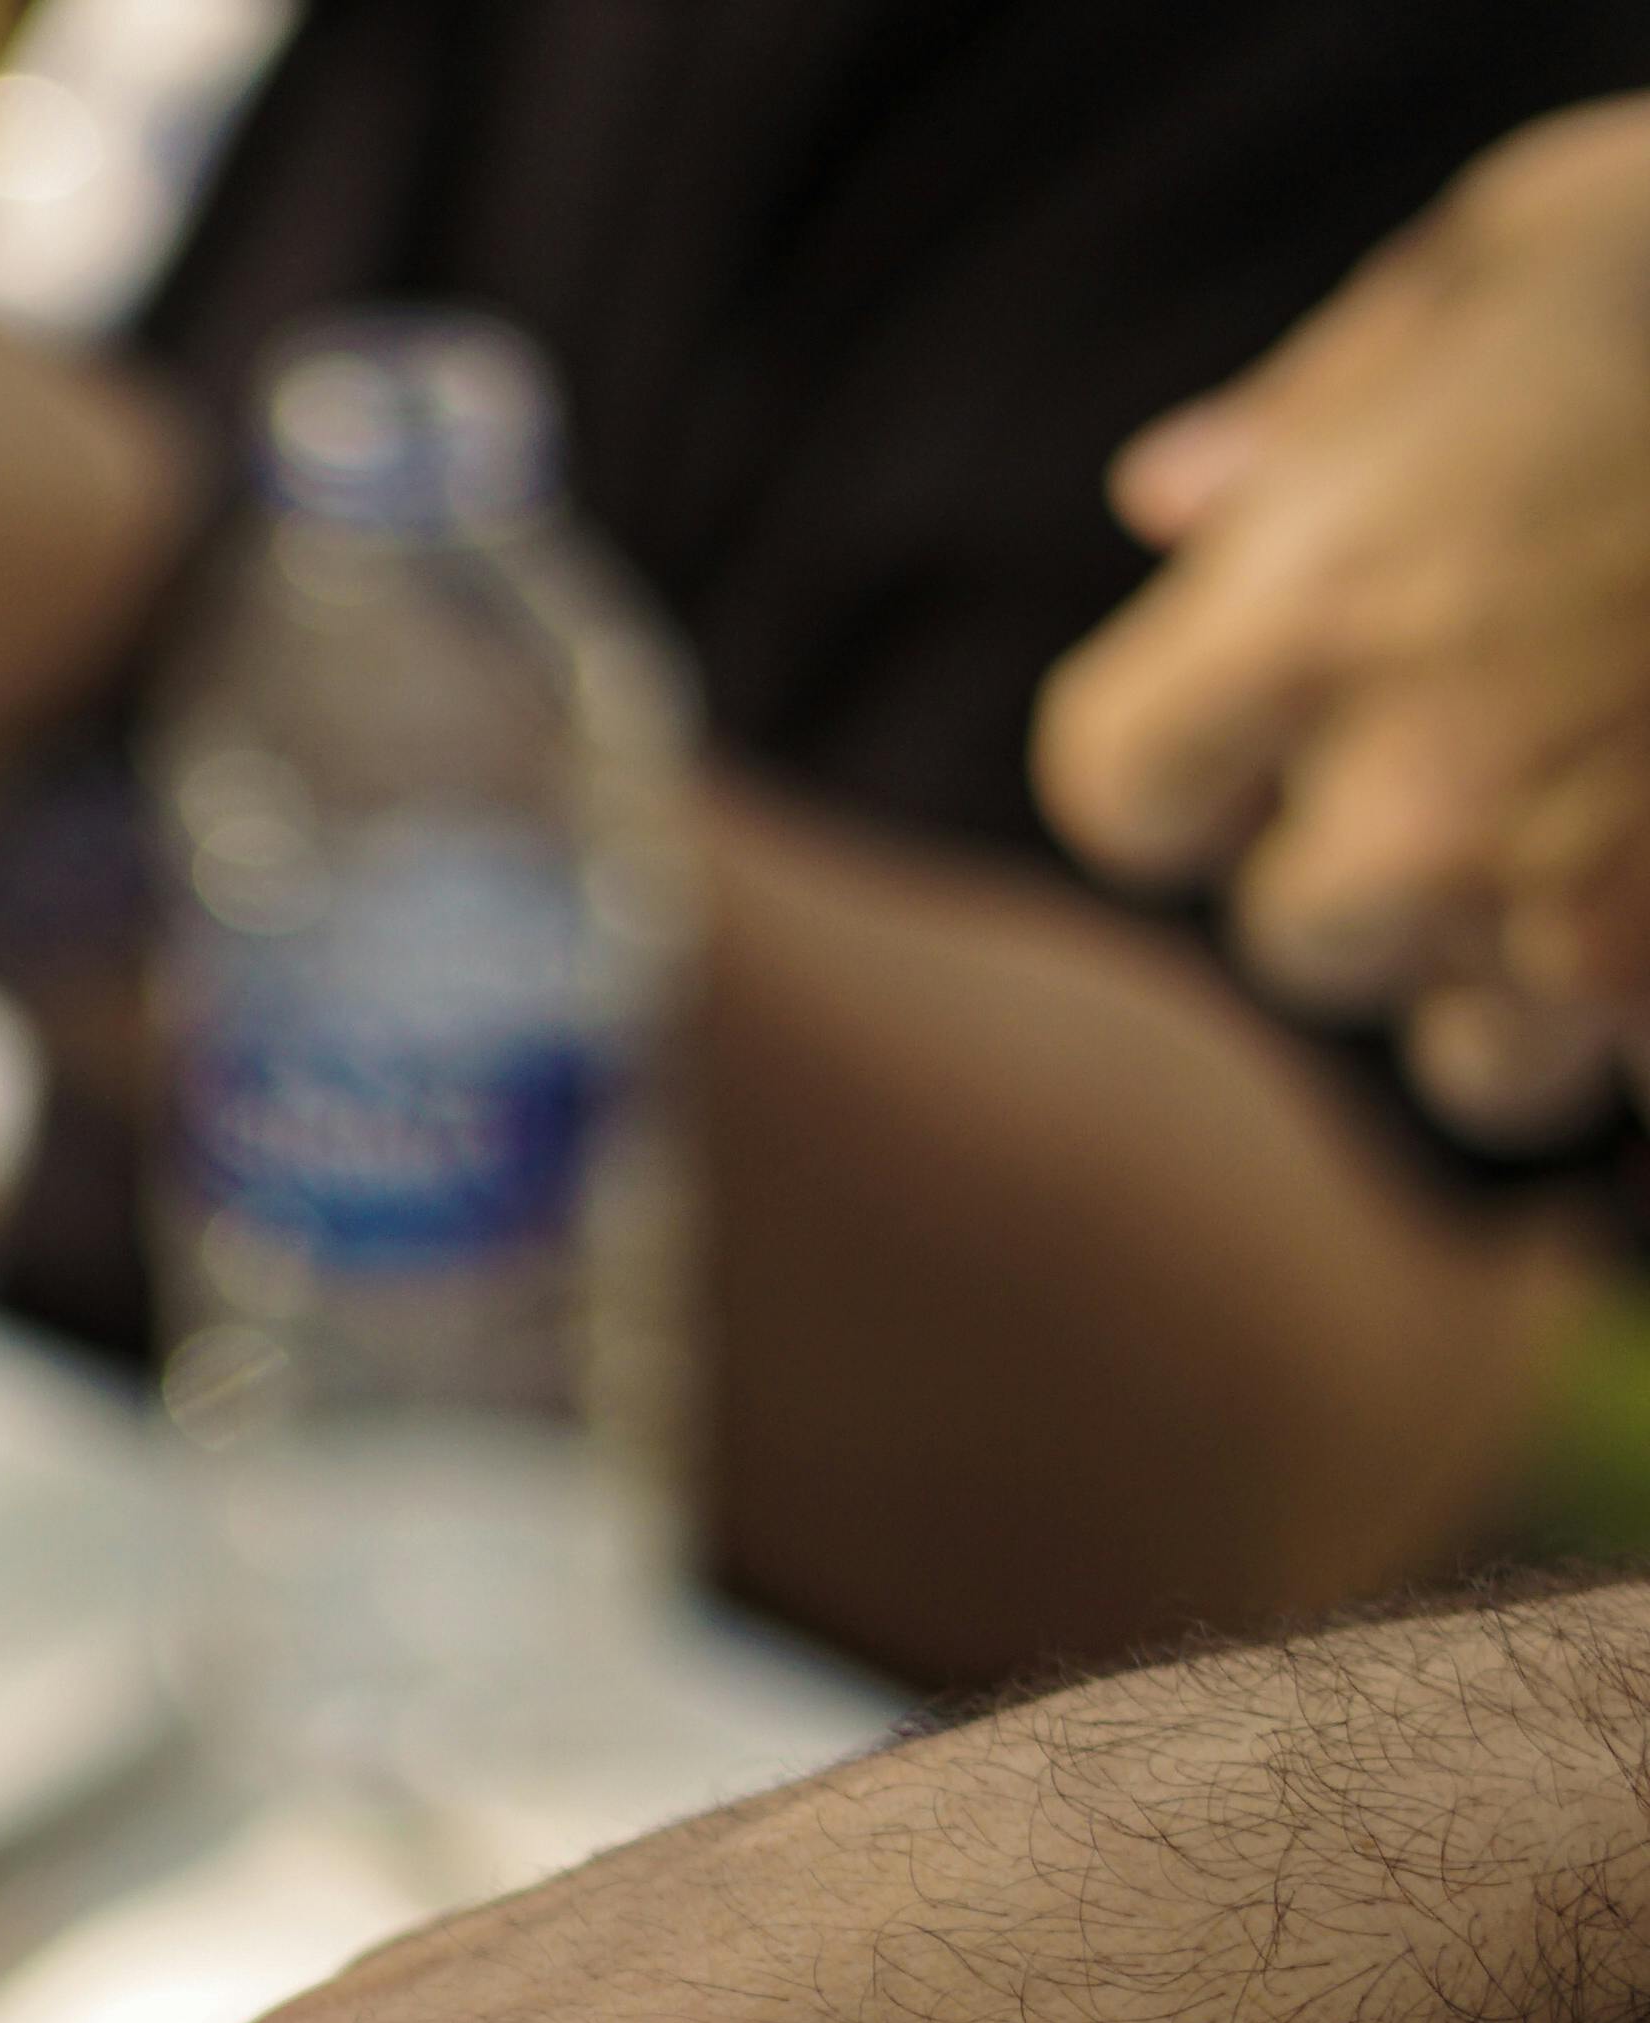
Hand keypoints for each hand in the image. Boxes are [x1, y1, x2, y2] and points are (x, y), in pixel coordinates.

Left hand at [1035, 96, 1649, 1133]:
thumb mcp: (1530, 248)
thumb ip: (1333, 400)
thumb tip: (1171, 504)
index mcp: (1315, 612)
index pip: (1118, 787)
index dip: (1195, 756)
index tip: (1281, 704)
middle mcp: (1414, 804)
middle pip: (1306, 937)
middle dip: (1391, 864)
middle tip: (1527, 731)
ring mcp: (1568, 925)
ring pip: (1480, 1057)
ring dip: (1539, 972)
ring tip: (1634, 806)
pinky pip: (1636, 1080)